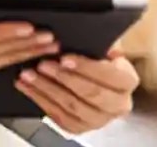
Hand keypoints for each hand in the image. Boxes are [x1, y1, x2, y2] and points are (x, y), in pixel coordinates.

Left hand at [14, 46, 139, 134]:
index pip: (111, 76)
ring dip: (48, 90)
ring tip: (30, 74)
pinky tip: (29, 87)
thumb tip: (85, 29)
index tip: (65, 58)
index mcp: (127, 81)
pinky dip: (41, 101)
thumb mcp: (103, 44)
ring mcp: (99, 119)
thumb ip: (99, 40)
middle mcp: (117, 104)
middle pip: (91, 94)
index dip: (87, 67)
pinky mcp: (80, 127)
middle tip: (43, 65)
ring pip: (72, 107)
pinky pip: (59, 117)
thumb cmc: (98, 58)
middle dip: (64, 78)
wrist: (95, 79)